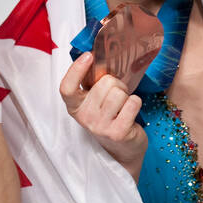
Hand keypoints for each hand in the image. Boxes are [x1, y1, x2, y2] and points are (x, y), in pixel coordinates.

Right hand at [59, 51, 146, 178]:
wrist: (123, 149)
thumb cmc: (110, 117)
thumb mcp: (94, 102)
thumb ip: (91, 83)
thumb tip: (96, 53)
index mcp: (74, 106)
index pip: (67, 87)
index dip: (76, 69)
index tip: (89, 56)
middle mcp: (84, 117)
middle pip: (104, 83)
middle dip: (116, 84)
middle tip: (117, 95)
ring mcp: (99, 126)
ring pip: (119, 92)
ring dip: (126, 94)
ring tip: (124, 105)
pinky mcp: (117, 132)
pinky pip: (132, 103)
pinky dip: (136, 103)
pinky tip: (131, 112)